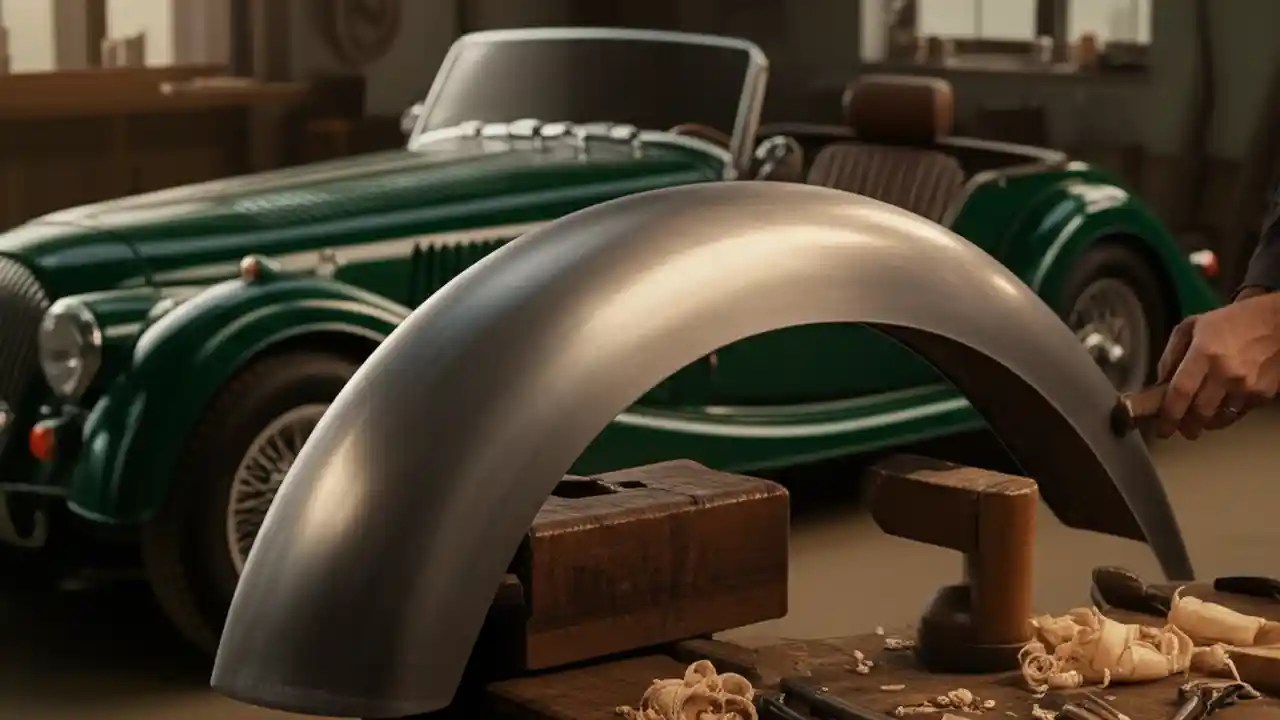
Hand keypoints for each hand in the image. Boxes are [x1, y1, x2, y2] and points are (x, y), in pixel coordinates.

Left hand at [1156, 292, 1279, 438]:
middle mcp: (1226, 372)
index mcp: (1204, 352)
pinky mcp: (1265, 393)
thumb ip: (1172, 354)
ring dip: (1207, 423)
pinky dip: (1229, 413)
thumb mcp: (1193, 326)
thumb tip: (1160, 383)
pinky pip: (1240, 412)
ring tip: (1201, 420)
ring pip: (1221, 418)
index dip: (1169, 414)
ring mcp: (1248, 385)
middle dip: (1188, 425)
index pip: (1181, 391)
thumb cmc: (1232, 321)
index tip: (1162, 429)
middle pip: (1200, 412)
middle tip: (1182, 429)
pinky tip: (1223, 406)